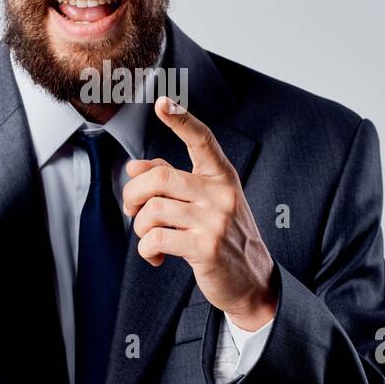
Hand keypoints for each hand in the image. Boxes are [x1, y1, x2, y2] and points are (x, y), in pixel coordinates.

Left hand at [122, 97, 276, 330]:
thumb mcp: (206, 202)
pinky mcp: (205, 249)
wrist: (252, 280)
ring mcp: (214, 221)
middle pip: (160, 179)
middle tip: (132, 209)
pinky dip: (146, 249)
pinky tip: (157, 256)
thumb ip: (172, 180)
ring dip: (140, 226)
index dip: (181, 120)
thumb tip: (134, 167)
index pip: (202, 140)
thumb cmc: (224, 236)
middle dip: (133, 194)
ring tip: (149, 236)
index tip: (163, 103)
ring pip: (153, 210)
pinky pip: (156, 239)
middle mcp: (220, 194)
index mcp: (222, 177)